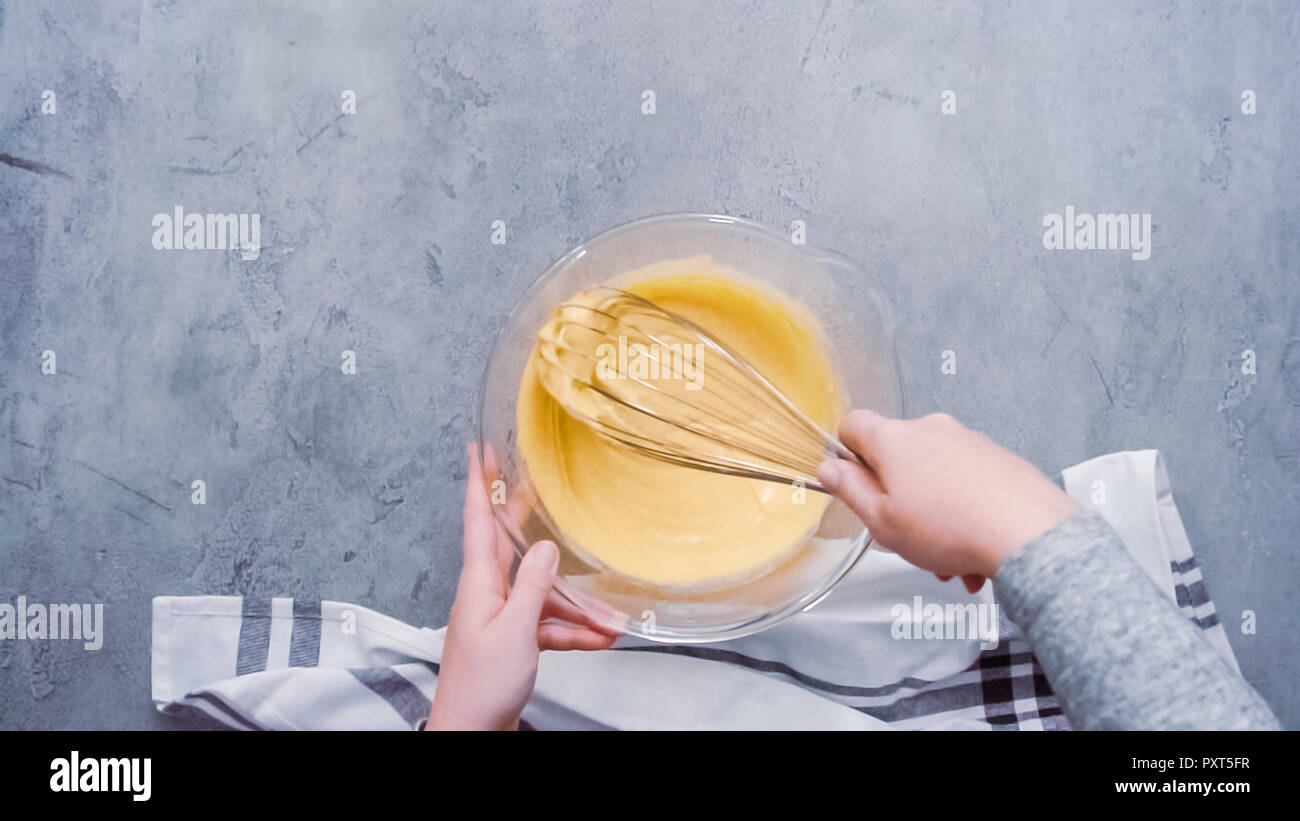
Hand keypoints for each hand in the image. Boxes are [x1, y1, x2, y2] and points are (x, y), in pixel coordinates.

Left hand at [427, 444, 616, 730]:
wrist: (471, 731)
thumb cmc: (482, 685)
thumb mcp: (516, 629)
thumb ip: (534, 585)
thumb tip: (546, 547)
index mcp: (479, 583)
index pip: (476, 520)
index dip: (477, 484)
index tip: (476, 450)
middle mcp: (488, 594)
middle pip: (510, 544)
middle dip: (524, 516)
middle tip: (532, 480)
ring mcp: (500, 617)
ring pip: (541, 593)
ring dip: (574, 602)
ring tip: (608, 613)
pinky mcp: (513, 640)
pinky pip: (547, 625)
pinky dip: (573, 631)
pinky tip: (600, 638)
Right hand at [818, 411, 1079, 590]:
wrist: (1028, 534)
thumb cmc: (951, 528)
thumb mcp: (882, 520)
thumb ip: (850, 490)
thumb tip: (829, 469)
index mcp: (895, 440)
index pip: (853, 425)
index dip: (846, 454)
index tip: (852, 484)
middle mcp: (933, 430)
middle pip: (898, 457)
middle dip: (896, 496)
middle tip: (901, 533)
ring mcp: (970, 442)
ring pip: (934, 477)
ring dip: (933, 515)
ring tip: (945, 560)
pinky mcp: (999, 460)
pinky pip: (967, 485)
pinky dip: (964, 515)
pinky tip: (972, 556)